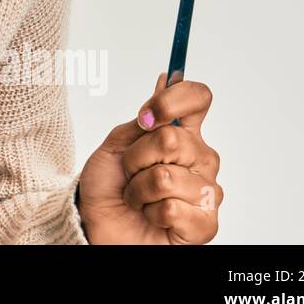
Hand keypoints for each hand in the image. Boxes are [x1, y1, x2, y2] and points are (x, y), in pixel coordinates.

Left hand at [77, 72, 221, 243]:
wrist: (97, 226)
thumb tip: (168, 78)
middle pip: (173, 139)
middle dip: (136, 157)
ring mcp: (207, 192)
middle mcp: (201, 160)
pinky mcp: (205, 224)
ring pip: (166, 177)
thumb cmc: (109, 188)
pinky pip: (171, 208)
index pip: (198, 98)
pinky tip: (151, 217)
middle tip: (131, 172)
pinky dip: (149, 212)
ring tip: (139, 199)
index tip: (145, 115)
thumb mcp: (117, 145)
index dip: (172, 99)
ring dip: (139, 189)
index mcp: (183, 135)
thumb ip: (144, 118)